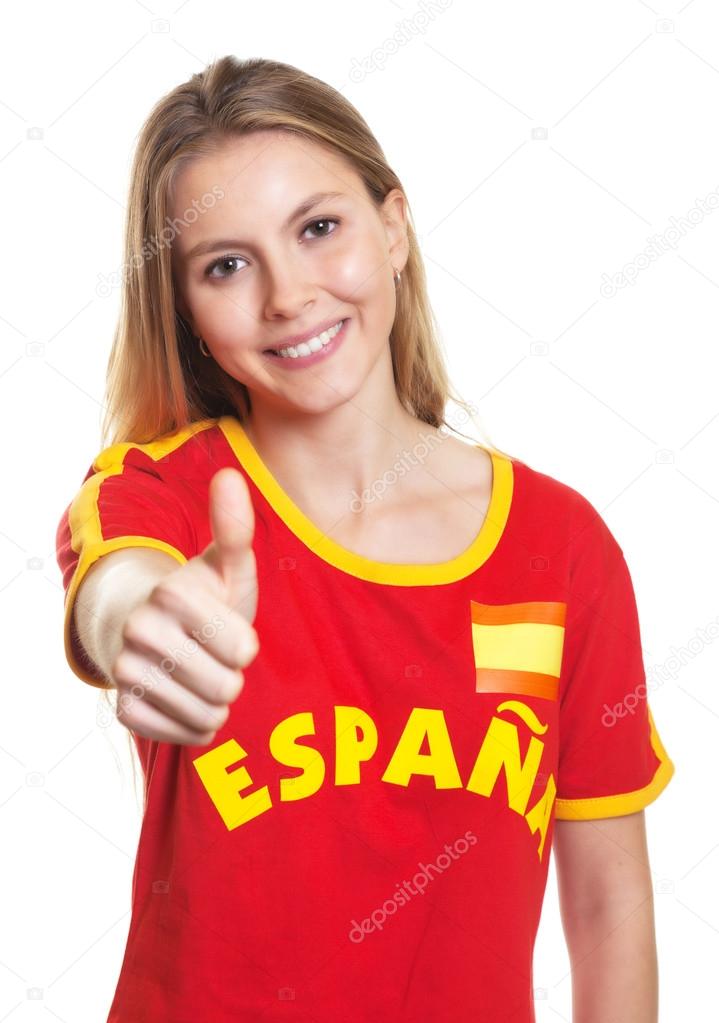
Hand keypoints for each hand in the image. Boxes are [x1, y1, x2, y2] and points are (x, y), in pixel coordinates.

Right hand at [111, 467, 258, 745]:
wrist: (146, 631)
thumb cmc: (202, 598)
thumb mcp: (224, 565)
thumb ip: (233, 529)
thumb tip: (229, 476)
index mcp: (169, 592)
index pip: (243, 649)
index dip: (245, 644)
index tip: (228, 628)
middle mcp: (138, 630)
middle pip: (227, 686)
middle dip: (231, 675)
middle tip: (213, 655)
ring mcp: (126, 672)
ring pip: (208, 715)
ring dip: (216, 702)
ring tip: (201, 673)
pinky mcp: (124, 710)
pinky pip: (186, 735)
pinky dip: (196, 724)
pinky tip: (184, 696)